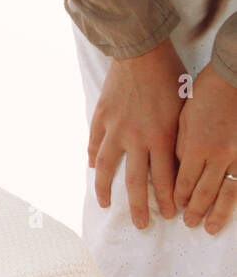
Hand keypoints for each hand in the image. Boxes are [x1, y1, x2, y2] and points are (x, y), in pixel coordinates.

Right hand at [88, 37, 186, 228]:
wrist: (139, 52)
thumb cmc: (169, 76)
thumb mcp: (183, 110)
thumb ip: (177, 137)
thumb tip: (175, 160)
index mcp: (161, 138)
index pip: (165, 180)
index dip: (166, 200)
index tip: (169, 215)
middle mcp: (136, 138)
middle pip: (135, 182)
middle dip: (139, 207)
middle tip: (142, 225)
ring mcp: (115, 128)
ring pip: (108, 167)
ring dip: (106, 189)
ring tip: (105, 204)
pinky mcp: (101, 116)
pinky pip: (95, 141)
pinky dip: (94, 155)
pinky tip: (94, 166)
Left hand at [173, 62, 236, 234]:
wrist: (232, 80)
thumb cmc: (202, 94)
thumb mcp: (181, 118)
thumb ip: (178, 145)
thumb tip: (174, 168)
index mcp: (194, 144)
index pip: (182, 180)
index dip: (177, 196)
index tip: (172, 208)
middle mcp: (216, 154)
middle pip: (203, 190)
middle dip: (194, 210)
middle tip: (188, 224)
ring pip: (226, 191)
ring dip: (216, 211)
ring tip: (209, 227)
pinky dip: (236, 196)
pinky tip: (231, 206)